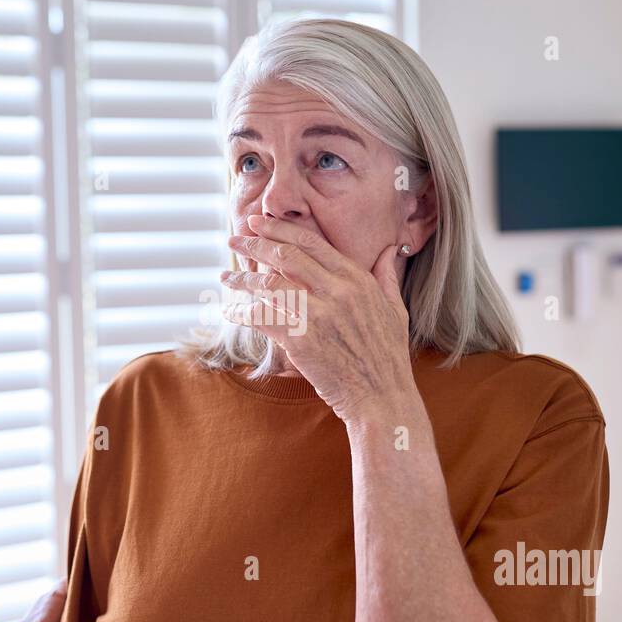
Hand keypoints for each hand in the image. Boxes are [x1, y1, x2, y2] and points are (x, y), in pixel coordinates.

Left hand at [221, 214, 416, 422]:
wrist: (383, 398)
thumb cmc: (388, 358)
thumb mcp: (395, 310)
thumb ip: (386, 277)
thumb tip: (388, 250)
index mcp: (357, 280)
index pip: (311, 243)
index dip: (280, 229)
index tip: (259, 223)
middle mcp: (338, 291)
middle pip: (286, 256)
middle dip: (256, 244)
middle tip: (236, 238)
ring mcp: (318, 315)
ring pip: (269, 285)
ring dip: (243, 279)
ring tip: (226, 276)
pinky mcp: (301, 341)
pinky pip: (262, 318)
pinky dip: (242, 313)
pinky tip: (231, 312)